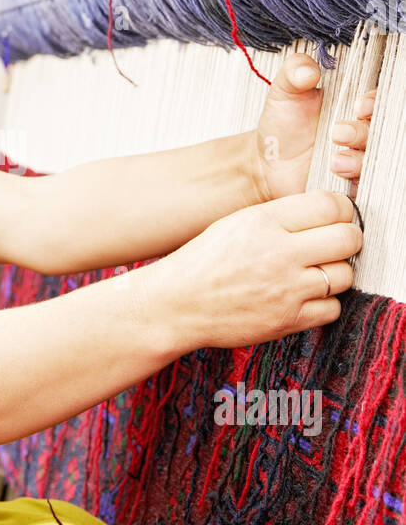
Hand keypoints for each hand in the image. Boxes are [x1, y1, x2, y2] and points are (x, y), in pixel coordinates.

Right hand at [145, 189, 362, 352]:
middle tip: (336, 244)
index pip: (330, 205)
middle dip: (348, 239)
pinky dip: (325, 303)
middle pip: (347, 238)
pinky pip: (332, 308)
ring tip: (316, 272)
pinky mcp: (288, 319)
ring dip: (335, 273)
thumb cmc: (203, 263)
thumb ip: (280, 217)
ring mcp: (286, 289)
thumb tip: (325, 214)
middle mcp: (279, 252)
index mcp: (263, 221)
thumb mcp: (236, 223)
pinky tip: (305, 297)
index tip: (338, 217)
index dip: (342, 210)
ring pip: (344, 275)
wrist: (176, 305)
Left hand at [251, 53, 375, 201]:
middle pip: (381, 131)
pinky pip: (366, 185)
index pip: (379, 101)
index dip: (375, 103)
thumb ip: (295, 71)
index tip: (359, 106)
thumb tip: (308, 69)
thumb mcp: (285, 92)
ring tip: (334, 160)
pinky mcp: (352, 184)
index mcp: (353, 107)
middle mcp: (361, 132)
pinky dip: (356, 180)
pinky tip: (337, 175)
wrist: (266, 162)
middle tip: (338, 132)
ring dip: (359, 160)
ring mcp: (359, 159)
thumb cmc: (281, 125)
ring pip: (376, 160)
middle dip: (364, 132)